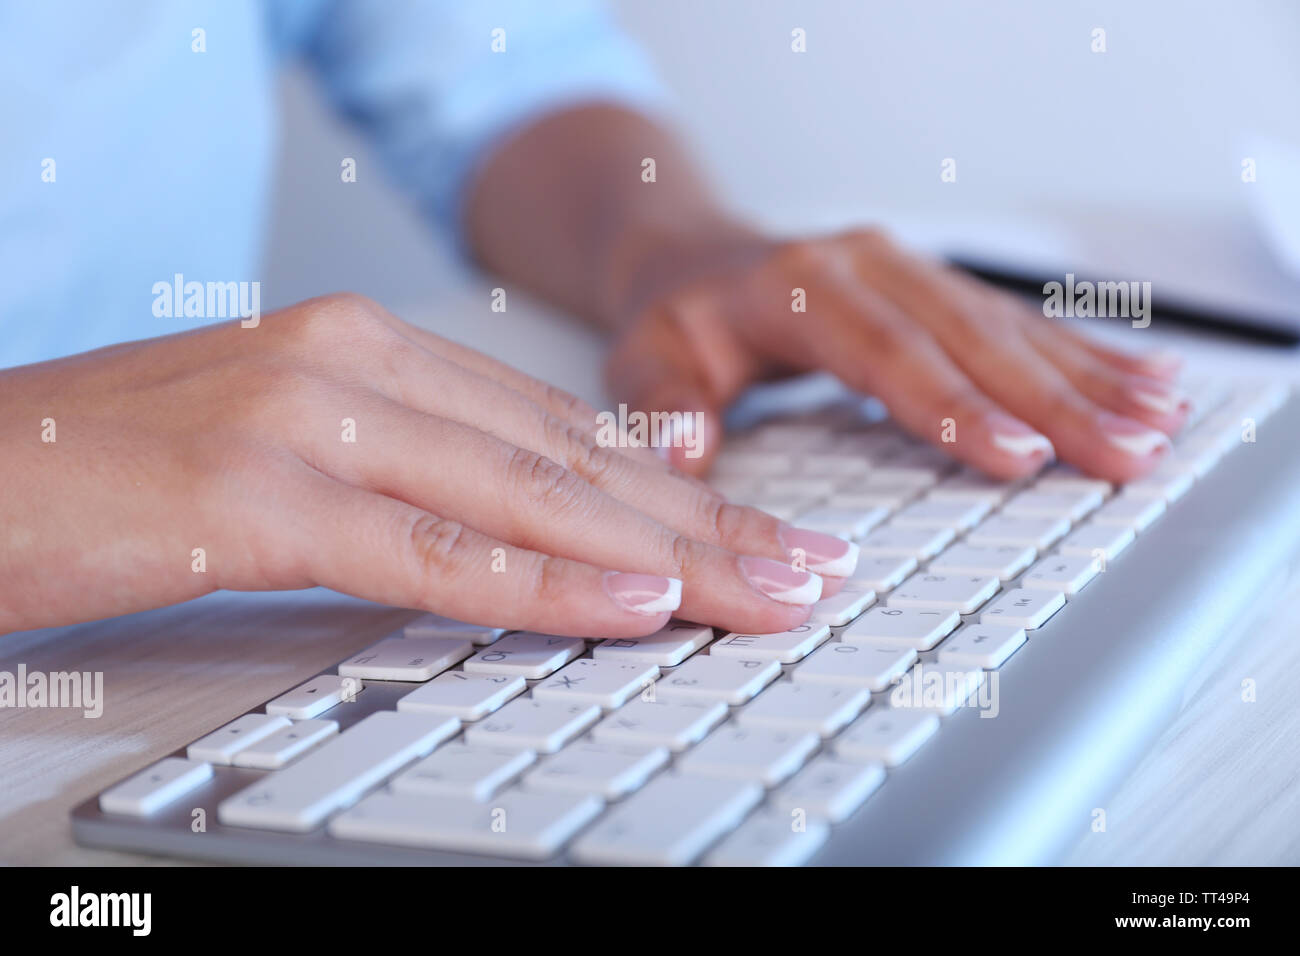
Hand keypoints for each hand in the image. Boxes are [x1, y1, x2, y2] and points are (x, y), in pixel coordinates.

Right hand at [0, 294, 858, 635]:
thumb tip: (547, 511)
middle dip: (705, 526)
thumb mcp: (294, 449)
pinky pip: (431, 549)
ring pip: (526, 497)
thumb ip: (421, 470)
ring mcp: (306, 417)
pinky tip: (631, 609)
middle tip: (809, 570)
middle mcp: (353, 360)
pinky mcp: (256, 489)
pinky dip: (541, 583)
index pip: (559, 429)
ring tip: (766, 595)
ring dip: (662, 557)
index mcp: (368, 346)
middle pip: (571, 460)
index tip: (765, 533)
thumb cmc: (127, 467)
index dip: (675, 489)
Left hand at [606, 227, 1185, 480]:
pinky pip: (1018, 319)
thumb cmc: (675, 320)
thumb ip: (660, 405)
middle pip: (970, 336)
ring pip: (1009, 325)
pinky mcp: (936, 286)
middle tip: (1125, 452)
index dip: (954, 404)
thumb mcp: (646, 358)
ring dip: (1088, 376)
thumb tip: (683, 450)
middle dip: (1054, 398)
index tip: (1019, 456)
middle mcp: (867, 265)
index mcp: (799, 285)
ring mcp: (910, 270)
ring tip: (1157, 423)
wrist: (692, 259)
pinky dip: (1082, 353)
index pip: (886, 350)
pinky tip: (1142, 377)